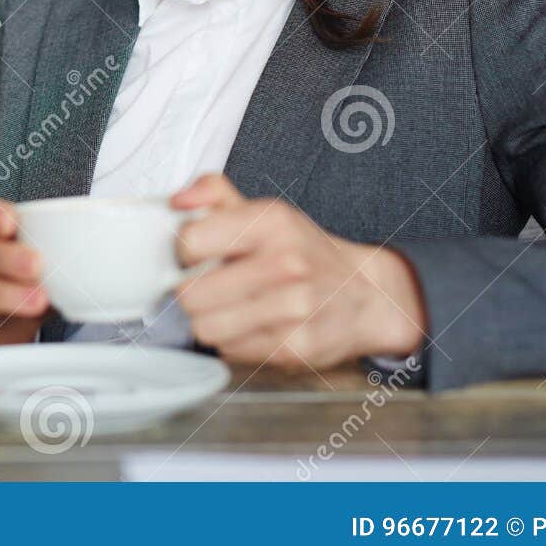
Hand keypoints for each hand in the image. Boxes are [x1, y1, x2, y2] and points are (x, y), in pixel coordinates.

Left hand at [170, 173, 426, 369]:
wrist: (368, 295)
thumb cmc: (306, 252)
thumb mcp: (267, 212)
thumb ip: (214, 194)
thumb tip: (177, 201)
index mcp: (272, 221)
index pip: (191, 241)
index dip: (181, 252)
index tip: (192, 257)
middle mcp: (285, 263)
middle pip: (191, 294)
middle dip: (190, 293)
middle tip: (206, 287)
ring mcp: (293, 308)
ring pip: (206, 327)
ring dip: (208, 320)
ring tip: (227, 309)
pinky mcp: (295, 347)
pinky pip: (231, 350)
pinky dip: (232, 341)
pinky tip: (251, 326)